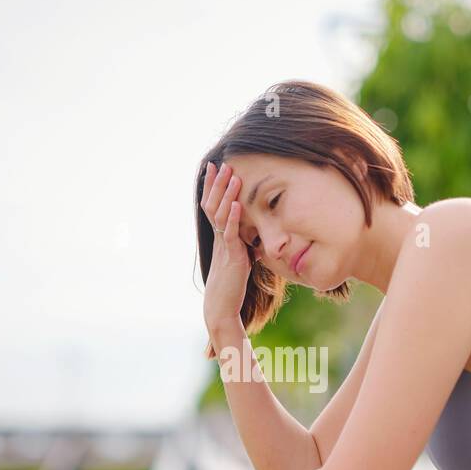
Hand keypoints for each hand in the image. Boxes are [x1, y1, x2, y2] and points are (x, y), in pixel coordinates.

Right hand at [201, 160, 251, 330]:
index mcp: (222, 238)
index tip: (215, 170)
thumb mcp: (241, 263)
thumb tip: (256, 245)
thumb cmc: (232, 286)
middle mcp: (220, 238)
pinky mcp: (232, 256)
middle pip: (214, 205)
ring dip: (226, 194)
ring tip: (232, 176)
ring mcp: (224, 246)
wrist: (222, 306)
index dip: (214, 188)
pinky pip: (230, 233)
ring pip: (221, 215)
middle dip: (217, 184)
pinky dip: (232, 217)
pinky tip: (235, 204)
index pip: (214, 207)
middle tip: (220, 163)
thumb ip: (246, 250)